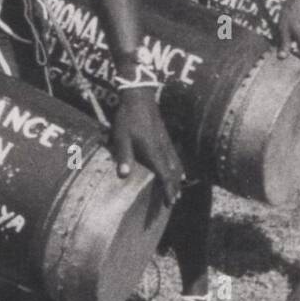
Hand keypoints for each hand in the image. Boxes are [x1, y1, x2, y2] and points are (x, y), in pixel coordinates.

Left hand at [110, 89, 183, 207]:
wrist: (139, 97)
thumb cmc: (128, 118)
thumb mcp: (121, 137)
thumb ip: (123, 156)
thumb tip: (123, 176)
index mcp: (153, 151)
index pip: (164, 175)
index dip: (168, 190)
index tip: (169, 202)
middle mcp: (163, 149)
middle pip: (173, 172)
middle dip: (173, 188)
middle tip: (172, 202)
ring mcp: (166, 142)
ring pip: (177, 164)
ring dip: (177, 179)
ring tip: (177, 191)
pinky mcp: (165, 137)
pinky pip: (175, 157)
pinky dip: (178, 168)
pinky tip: (178, 171)